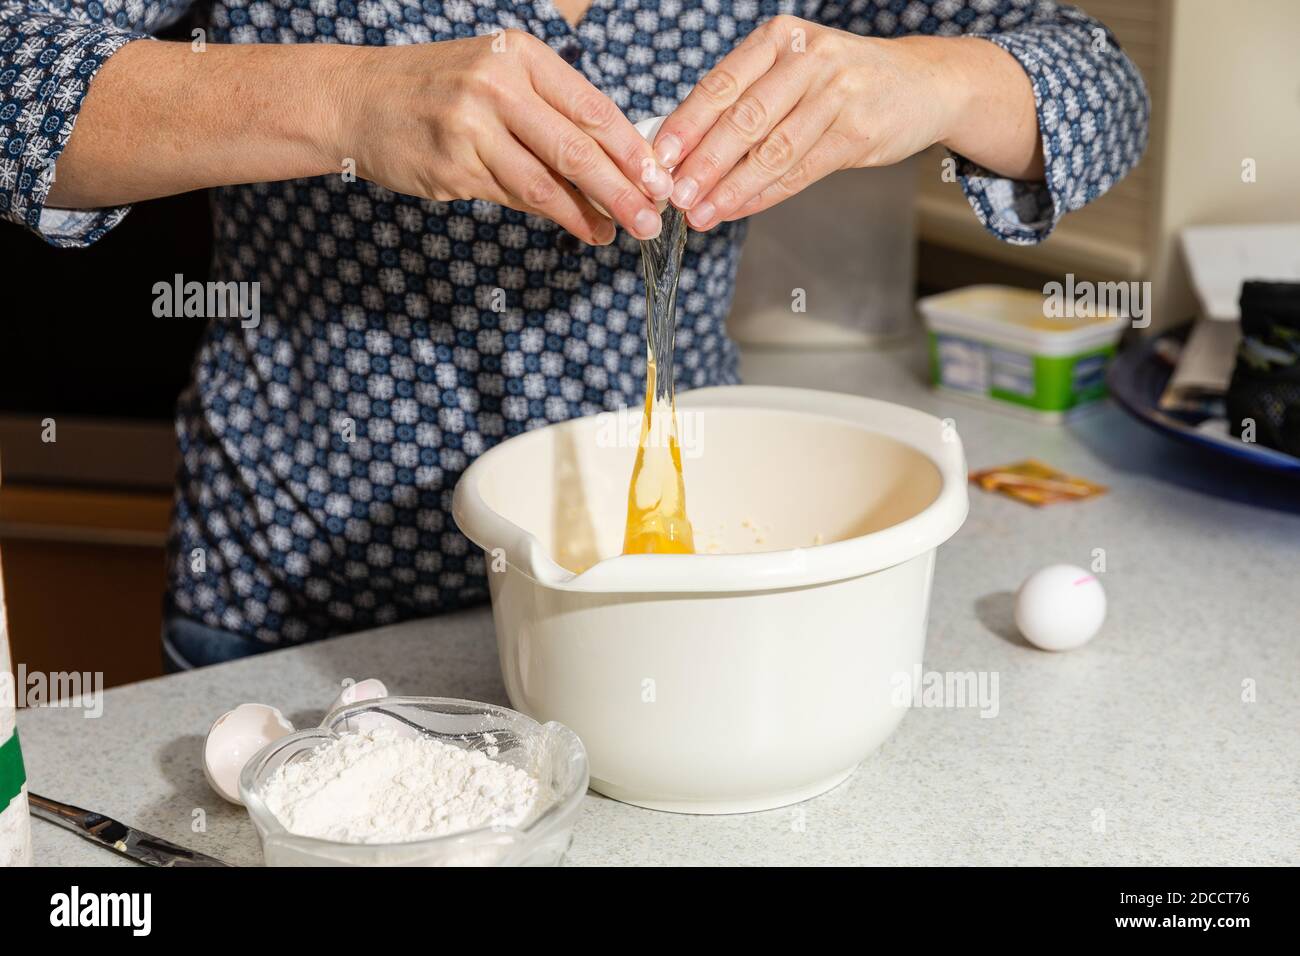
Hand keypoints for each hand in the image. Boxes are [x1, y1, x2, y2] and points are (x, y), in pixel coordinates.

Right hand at [341, 31, 673, 241]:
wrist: (357, 100)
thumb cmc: (441, 91)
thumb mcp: (498, 79)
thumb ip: (552, 115)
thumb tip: (618, 165)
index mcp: (519, 56)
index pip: (591, 107)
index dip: (631, 149)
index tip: (660, 180)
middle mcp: (496, 86)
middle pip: (575, 149)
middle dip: (622, 190)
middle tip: (651, 220)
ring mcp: (471, 128)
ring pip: (546, 182)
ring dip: (589, 214)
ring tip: (619, 233)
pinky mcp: (452, 168)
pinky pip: (514, 198)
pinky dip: (552, 216)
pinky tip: (579, 228)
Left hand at [653, 16, 1035, 229]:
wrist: (923, 84)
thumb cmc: (843, 81)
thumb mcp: (792, 71)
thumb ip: (743, 101)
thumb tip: (681, 148)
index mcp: (779, 39)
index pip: (720, 85)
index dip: (685, 126)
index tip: (657, 158)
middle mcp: (808, 59)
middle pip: (742, 119)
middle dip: (702, 163)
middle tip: (674, 196)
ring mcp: (836, 93)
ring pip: (770, 150)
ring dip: (730, 188)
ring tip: (700, 213)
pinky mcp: (857, 131)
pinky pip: (799, 170)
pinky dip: (763, 195)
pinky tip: (736, 209)